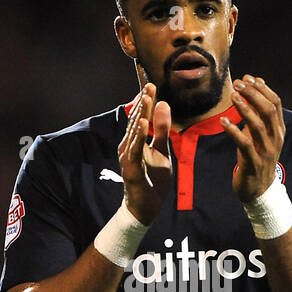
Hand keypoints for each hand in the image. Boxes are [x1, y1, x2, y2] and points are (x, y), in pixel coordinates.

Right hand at [117, 83, 172, 224]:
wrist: (146, 206)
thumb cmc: (153, 179)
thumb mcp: (162, 151)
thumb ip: (162, 129)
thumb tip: (163, 104)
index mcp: (136, 140)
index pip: (141, 117)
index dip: (146, 101)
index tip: (152, 84)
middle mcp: (128, 146)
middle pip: (136, 120)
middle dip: (143, 102)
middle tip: (149, 85)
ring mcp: (128, 157)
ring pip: (134, 132)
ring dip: (141, 114)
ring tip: (147, 98)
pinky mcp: (130, 168)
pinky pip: (135, 149)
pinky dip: (138, 135)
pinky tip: (143, 123)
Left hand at [221, 75, 284, 202]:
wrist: (259, 190)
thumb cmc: (256, 157)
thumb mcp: (260, 133)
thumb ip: (259, 111)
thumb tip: (257, 82)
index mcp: (278, 129)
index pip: (275, 103)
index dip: (262, 88)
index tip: (247, 78)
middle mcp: (275, 138)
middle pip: (268, 110)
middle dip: (253, 94)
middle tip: (238, 83)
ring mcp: (266, 151)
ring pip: (258, 125)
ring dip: (245, 108)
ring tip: (233, 96)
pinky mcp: (253, 163)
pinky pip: (244, 144)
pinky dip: (233, 131)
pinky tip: (224, 121)